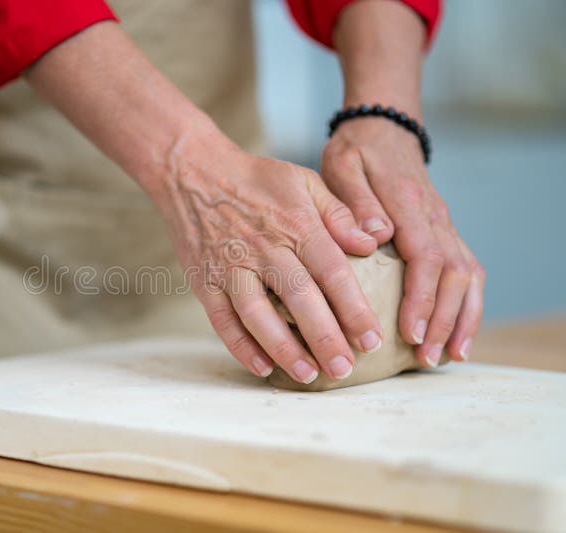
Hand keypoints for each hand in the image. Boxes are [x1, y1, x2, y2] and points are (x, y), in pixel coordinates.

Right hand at [152, 135, 384, 381]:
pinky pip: (222, 320)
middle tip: (345, 369)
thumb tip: (372, 243)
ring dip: (284, 348)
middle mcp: (264, 248)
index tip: (372, 339)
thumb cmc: (256, 181)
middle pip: (299, 299)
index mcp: (295, 224)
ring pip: (259, 315)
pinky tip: (263, 368)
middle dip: (325, 337)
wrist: (193, 174)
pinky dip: (241, 347)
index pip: (331, 272)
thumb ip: (340, 213)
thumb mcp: (304, 181)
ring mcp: (231, 267)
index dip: (354, 309)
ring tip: (308, 375)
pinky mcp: (206, 282)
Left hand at [320, 118, 485, 364]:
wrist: (384, 128)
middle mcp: (435, 216)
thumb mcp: (344, 166)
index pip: (426, 257)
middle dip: (443, 319)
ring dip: (462, 318)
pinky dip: (468, 306)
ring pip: (469, 276)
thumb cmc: (357, 151)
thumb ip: (355, 200)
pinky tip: (457, 335)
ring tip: (447, 356)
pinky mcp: (446, 232)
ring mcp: (446, 224)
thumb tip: (375, 234)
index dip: (421, 297)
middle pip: (454, 274)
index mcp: (409, 203)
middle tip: (426, 356)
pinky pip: (468, 272)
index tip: (411, 332)